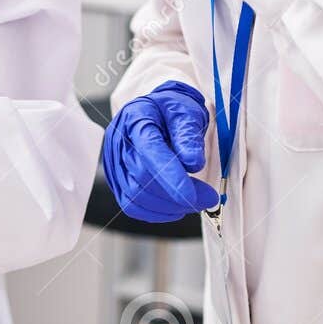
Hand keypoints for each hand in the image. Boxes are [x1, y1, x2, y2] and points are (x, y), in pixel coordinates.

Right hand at [101, 81, 219, 222]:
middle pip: (142, 177)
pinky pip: (131, 205)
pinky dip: (156, 212)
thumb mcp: (186, 112)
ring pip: (136, 196)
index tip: (192, 196)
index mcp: (136, 118)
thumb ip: (188, 135)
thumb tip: (193, 163)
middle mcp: (119, 141)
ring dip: (168, 206)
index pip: (150, 151)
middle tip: (208, 197)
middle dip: (176, 194)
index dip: (170, 176)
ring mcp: (114, 162)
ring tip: (195, 201)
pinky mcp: (117, 180)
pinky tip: (176, 208)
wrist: (157, 112)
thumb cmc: (172, 111)